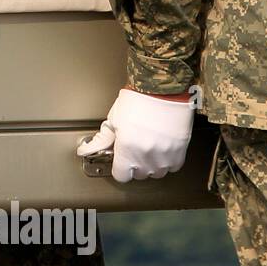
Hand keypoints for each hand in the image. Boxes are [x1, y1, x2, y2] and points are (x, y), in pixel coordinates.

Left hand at [77, 89, 194, 182]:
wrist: (163, 89)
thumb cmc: (138, 100)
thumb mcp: (114, 119)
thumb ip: (102, 140)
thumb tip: (86, 150)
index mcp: (127, 149)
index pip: (121, 176)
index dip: (119, 168)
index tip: (120, 162)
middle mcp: (146, 156)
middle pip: (139, 175)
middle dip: (134, 165)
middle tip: (134, 149)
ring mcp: (165, 155)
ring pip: (157, 173)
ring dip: (151, 165)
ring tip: (148, 148)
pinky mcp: (180, 151)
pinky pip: (173, 167)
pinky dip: (167, 161)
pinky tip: (161, 148)